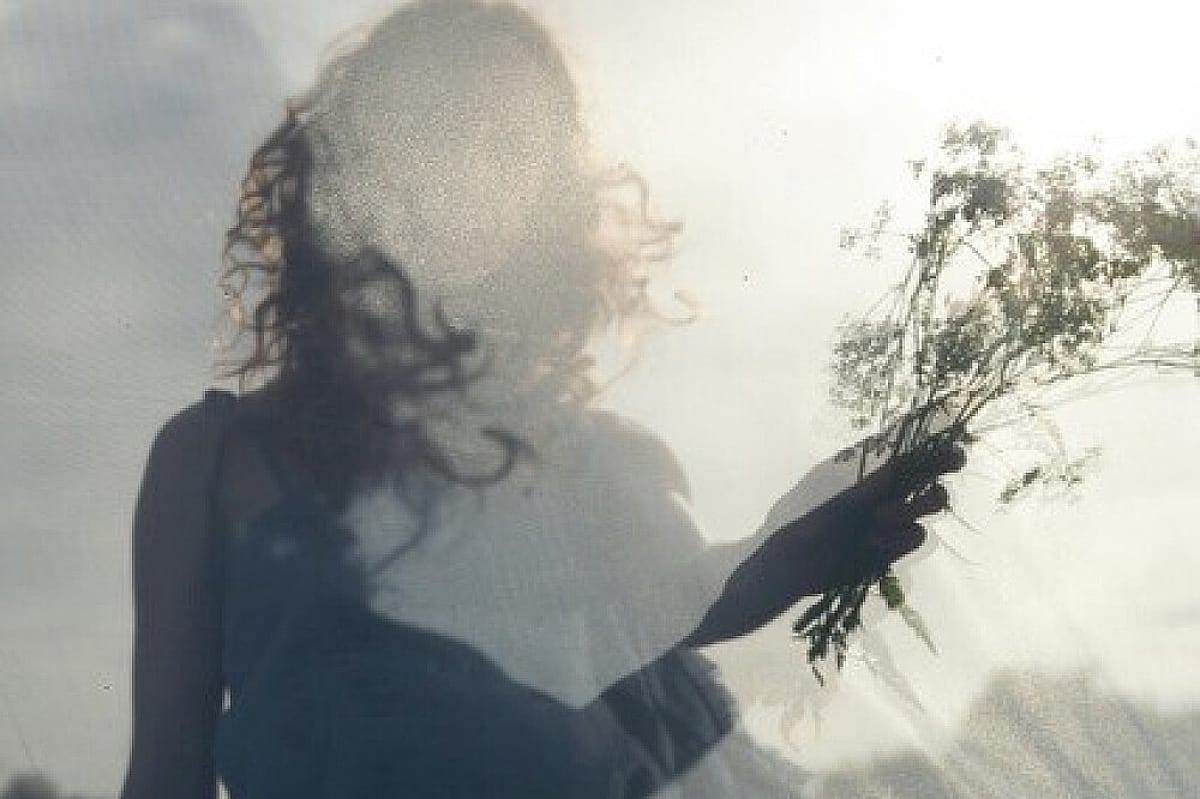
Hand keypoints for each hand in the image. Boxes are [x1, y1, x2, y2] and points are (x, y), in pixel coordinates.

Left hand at [811, 437, 965, 589]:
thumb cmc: (811, 523)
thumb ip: (871, 486)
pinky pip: (915, 537)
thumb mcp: (841, 501)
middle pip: (928, 487)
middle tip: (938, 481)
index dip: (936, 457)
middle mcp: (889, 499)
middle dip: (935, 485)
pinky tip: (875, 543)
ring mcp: (894, 527)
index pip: (912, 464)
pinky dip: (899, 539)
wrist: (798, 564)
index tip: (956, 456)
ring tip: (878, 518)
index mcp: (874, 481)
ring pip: (925, 513)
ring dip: (908, 512)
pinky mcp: (894, 551)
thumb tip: (899, 463)